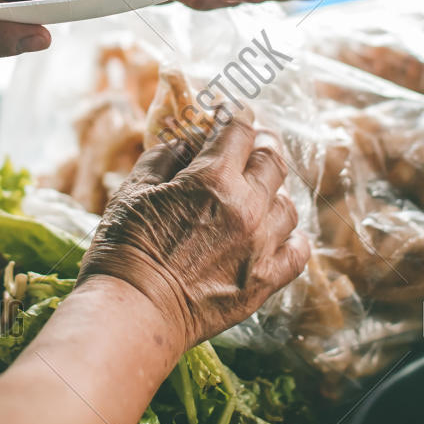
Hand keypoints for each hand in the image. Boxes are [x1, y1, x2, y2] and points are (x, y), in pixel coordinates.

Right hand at [79, 107, 309, 349]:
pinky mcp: (266, 281)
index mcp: (213, 178)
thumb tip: (184, 141)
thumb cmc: (125, 248)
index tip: (231, 112)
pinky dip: (292, 237)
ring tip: (260, 193)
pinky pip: (298, 250)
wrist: (135, 311)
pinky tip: (279, 234)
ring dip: (274, 191)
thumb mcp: (134, 189)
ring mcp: (262, 245)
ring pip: (288, 203)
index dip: (235, 114)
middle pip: (273, 159)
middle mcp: (248, 206)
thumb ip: (165, 157)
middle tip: (254, 142)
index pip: (239, 129)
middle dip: (263, 143)